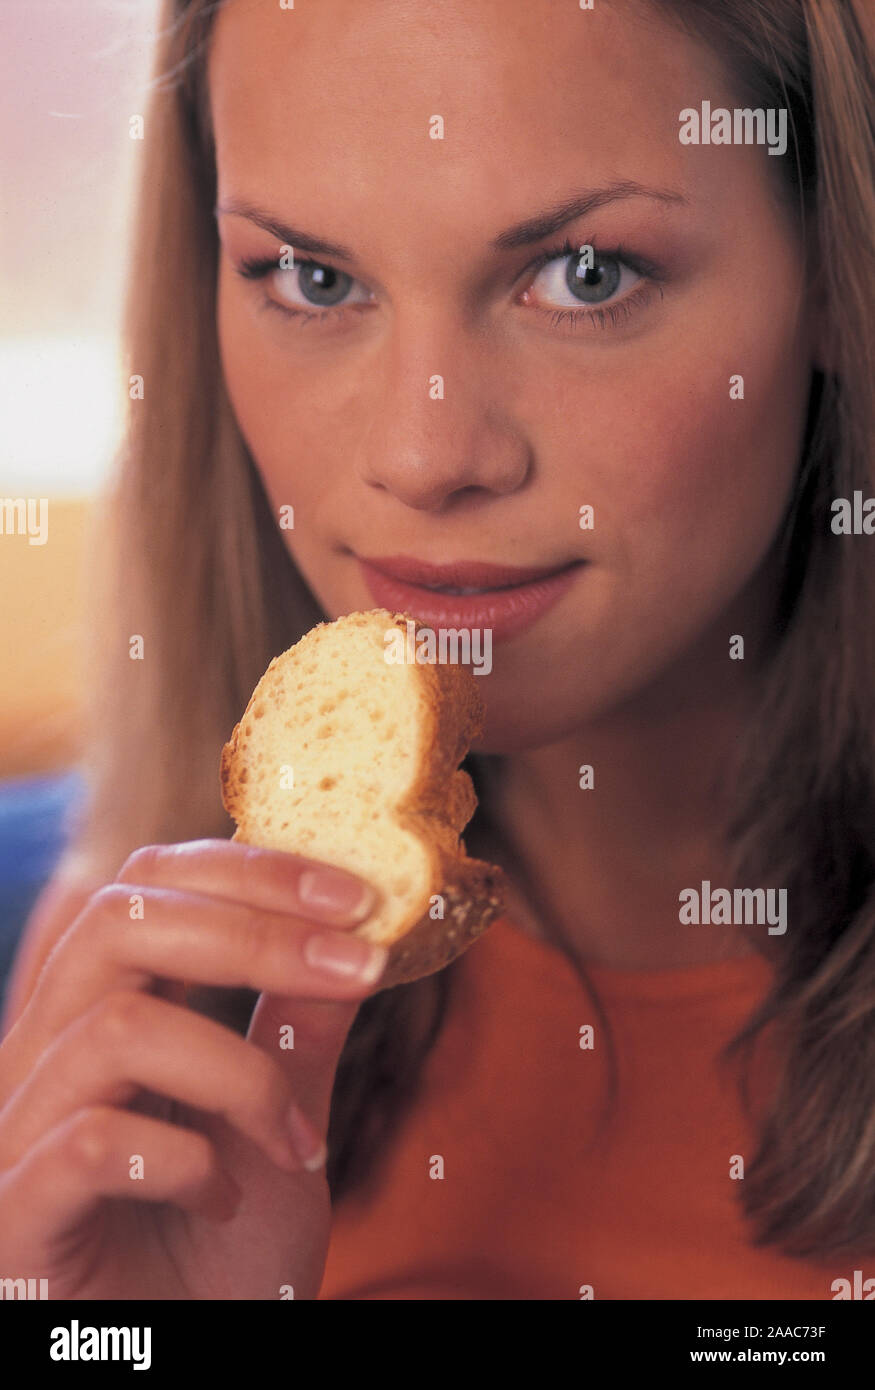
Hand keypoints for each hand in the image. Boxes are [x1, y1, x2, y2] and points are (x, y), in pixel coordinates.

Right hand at [0, 839, 385, 1298]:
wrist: (178, 1372)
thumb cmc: (216, 1264)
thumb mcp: (280, 1129)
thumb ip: (298, 1036)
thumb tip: (355, 941)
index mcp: (103, 1014)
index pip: (150, 884)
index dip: (251, 870)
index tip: (359, 894)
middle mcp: (46, 1054)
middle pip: (118, 919)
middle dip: (256, 928)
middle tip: (360, 962)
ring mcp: (19, 1130)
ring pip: (115, 1028)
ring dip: (239, 1074)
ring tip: (295, 1142)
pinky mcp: (15, 1214)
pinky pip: (89, 1142)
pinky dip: (183, 1161)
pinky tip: (220, 1200)